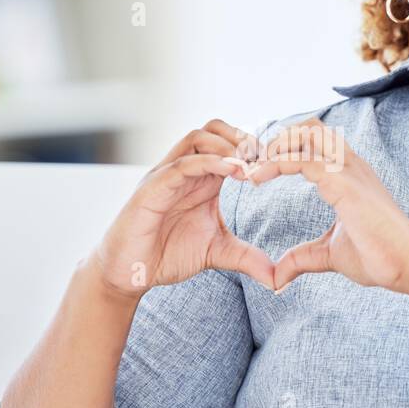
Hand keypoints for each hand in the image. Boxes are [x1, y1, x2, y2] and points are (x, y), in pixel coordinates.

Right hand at [91, 119, 275, 297]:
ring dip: (228, 146)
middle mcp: (185, 170)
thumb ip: (247, 258)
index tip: (280, 164)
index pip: (228, 143)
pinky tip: (233, 172)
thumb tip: (278, 278)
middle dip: (242, 138)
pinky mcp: (152, 189)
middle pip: (213, 129)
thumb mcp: (218, 253)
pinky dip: (209, 163)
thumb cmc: (168, 254)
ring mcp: (167, 176)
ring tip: (251, 164)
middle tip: (265, 159)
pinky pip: (181, 165)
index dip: (254, 148)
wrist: (129, 273)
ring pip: (196, 138)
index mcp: (202, 178)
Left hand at [242, 116, 408, 292]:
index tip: (258, 170)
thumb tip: (278, 277)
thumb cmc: (378, 257)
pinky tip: (257, 178)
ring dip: (275, 145)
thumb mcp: (329, 255)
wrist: (407, 264)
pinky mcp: (342, 183)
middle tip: (254, 163)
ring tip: (254, 168)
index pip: (315, 142)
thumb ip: (301, 258)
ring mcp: (347, 170)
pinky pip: (302, 159)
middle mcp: (349, 165)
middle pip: (310, 127)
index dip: (285, 149)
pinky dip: (275, 163)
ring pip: (307, 132)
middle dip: (278, 138)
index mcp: (348, 175)